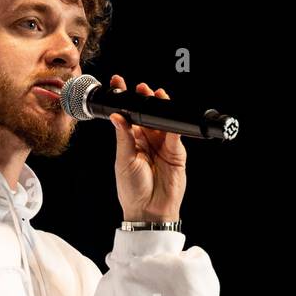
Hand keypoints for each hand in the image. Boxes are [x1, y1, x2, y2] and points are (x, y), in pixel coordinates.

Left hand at [107, 74, 185, 222]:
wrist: (149, 211)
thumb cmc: (132, 190)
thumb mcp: (123, 160)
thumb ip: (124, 137)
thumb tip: (117, 116)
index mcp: (131, 141)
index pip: (128, 116)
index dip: (124, 100)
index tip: (118, 84)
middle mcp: (147, 141)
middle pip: (147, 115)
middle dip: (144, 99)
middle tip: (141, 89)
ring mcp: (163, 146)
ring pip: (162, 121)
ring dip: (159, 107)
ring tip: (155, 95)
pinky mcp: (177, 153)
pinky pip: (176, 134)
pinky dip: (173, 124)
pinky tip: (168, 116)